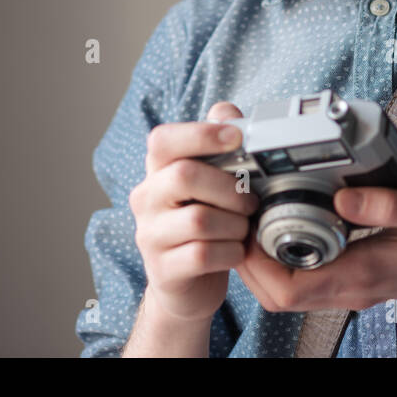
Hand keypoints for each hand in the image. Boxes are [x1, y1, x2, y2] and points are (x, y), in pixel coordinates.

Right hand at [129, 102, 259, 322]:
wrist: (187, 284)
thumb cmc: (204, 224)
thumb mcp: (210, 184)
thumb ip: (216, 146)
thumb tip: (226, 112)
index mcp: (157, 171)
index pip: (163, 140)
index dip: (201, 134)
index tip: (237, 138)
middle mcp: (146, 199)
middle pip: (184, 175)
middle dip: (230, 187)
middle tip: (250, 200)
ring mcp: (150, 235)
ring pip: (199, 219)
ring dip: (234, 224)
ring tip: (243, 229)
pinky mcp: (163, 270)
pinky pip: (203, 255)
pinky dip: (231, 253)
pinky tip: (236, 252)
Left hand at [235, 182, 396, 311]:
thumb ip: (389, 204)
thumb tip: (344, 197)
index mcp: (363, 275)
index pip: (290, 290)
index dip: (257, 265)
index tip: (247, 227)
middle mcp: (352, 286)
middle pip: (279, 294)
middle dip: (249, 261)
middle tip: (240, 216)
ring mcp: (352, 282)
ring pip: (289, 288)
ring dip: (262, 258)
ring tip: (254, 215)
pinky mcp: (354, 270)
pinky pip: (306, 273)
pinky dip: (284, 253)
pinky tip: (283, 219)